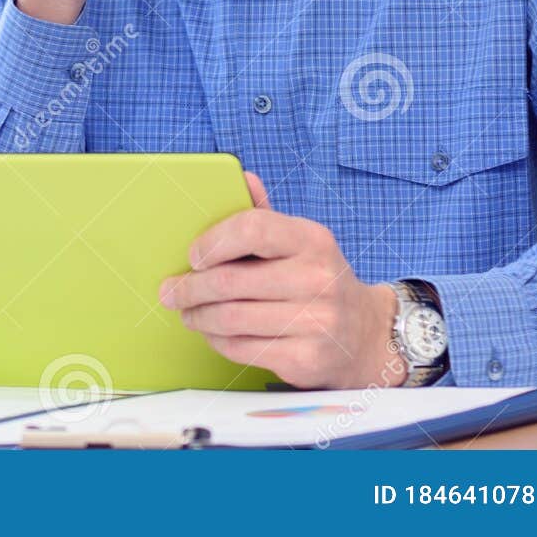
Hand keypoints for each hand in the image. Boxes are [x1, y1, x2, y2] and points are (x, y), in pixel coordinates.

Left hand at [159, 174, 405, 389]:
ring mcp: (315, 321)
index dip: (213, 241)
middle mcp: (317, 278)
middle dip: (189, 288)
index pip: (252, 229)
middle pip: (229, 282)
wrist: (365, 334)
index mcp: (312, 240)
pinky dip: (217, 341)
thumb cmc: (317, 279)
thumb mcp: (300, 242)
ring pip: (230, 319)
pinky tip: (212, 332)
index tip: (192, 256)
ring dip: (198, 317)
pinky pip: (242, 348)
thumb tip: (241, 178)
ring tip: (187, 312)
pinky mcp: (305, 358)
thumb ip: (265, 216)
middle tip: (170, 291)